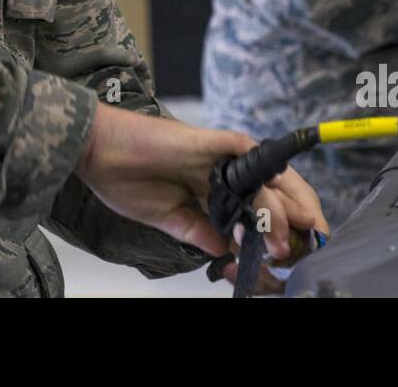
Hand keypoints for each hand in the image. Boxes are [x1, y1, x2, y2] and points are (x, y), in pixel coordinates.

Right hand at [73, 105, 328, 293]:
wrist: (97, 153)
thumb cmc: (122, 180)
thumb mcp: (167, 217)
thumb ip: (199, 231)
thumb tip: (226, 252)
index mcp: (208, 190)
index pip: (251, 210)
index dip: (272, 231)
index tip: (284, 257)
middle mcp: (217, 172)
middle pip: (268, 192)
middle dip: (291, 218)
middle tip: (301, 246)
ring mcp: (214, 156)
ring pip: (260, 177)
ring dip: (277, 209)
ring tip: (283, 239)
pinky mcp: (206, 140)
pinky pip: (242, 146)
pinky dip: (261, 161)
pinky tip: (276, 181)